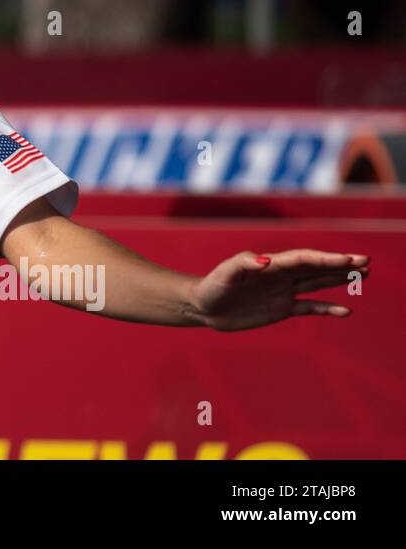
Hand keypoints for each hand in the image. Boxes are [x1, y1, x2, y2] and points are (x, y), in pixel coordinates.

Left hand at [189, 249, 369, 331]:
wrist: (203, 306)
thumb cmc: (212, 286)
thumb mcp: (224, 274)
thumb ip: (243, 264)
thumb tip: (266, 261)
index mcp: (270, 264)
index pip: (303, 260)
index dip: (326, 259)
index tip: (349, 260)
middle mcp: (280, 276)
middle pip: (315, 268)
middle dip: (340, 265)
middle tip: (366, 261)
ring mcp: (282, 292)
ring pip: (316, 283)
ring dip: (338, 279)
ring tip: (363, 275)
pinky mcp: (280, 309)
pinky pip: (308, 307)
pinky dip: (326, 309)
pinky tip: (344, 311)